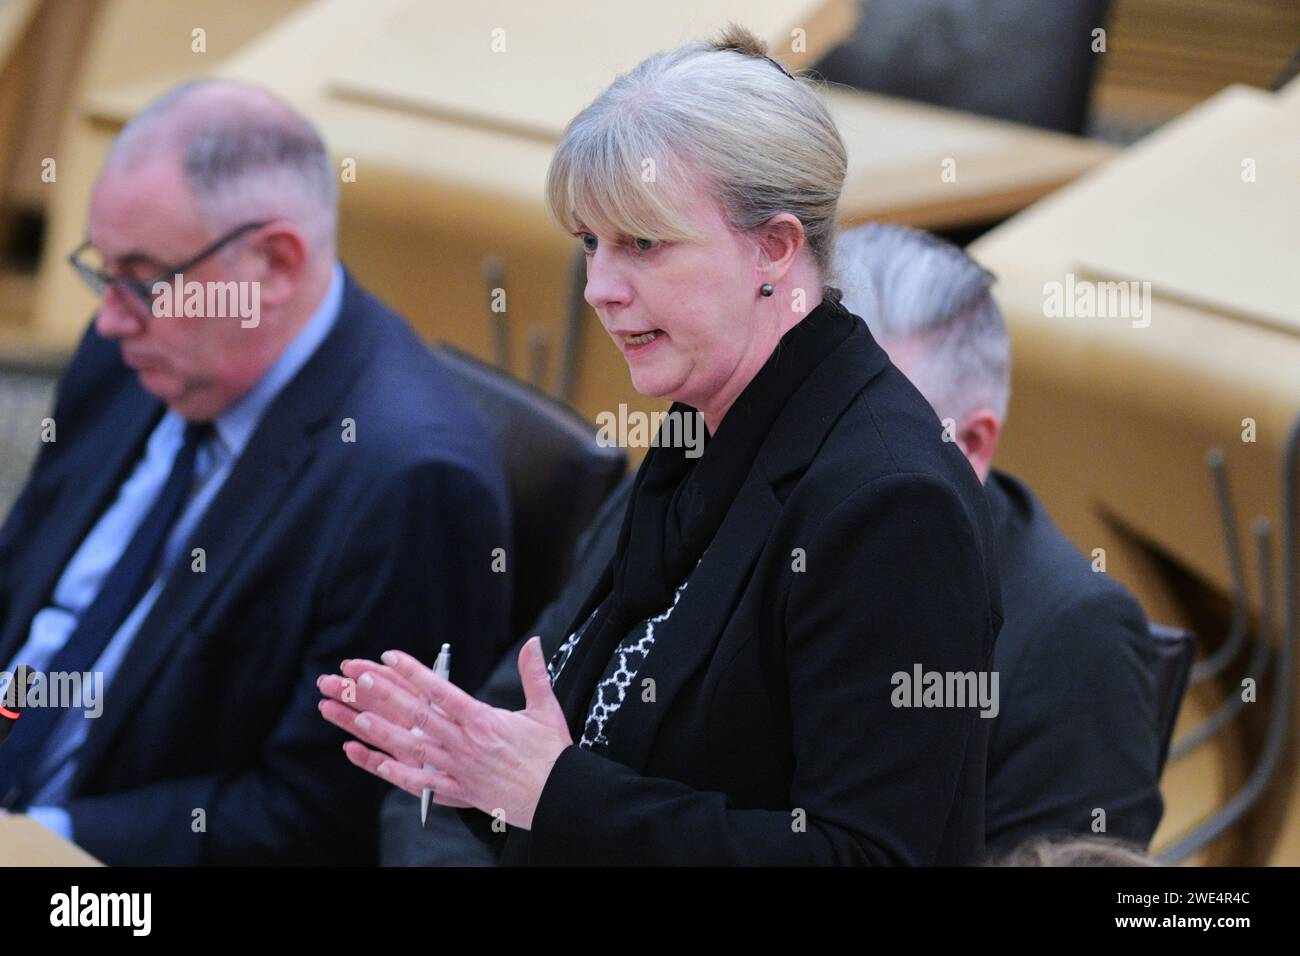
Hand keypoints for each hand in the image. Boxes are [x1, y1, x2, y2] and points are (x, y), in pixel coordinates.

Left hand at [317, 637, 573, 829]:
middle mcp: (465, 743)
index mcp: (483, 720)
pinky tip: (374, 762)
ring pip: (412, 748)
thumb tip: (533, 641)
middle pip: (418, 716)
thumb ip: (533, 673)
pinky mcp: (456, 791)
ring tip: (356, 717)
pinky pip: (419, 783)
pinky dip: (394, 773)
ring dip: (382, 732)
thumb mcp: (546, 709)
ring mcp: (457, 769)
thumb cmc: (552, 755)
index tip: (390, 656)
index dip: (413, 672)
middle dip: (387, 695)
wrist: (556, 799)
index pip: (441, 691)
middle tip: (361, 678)